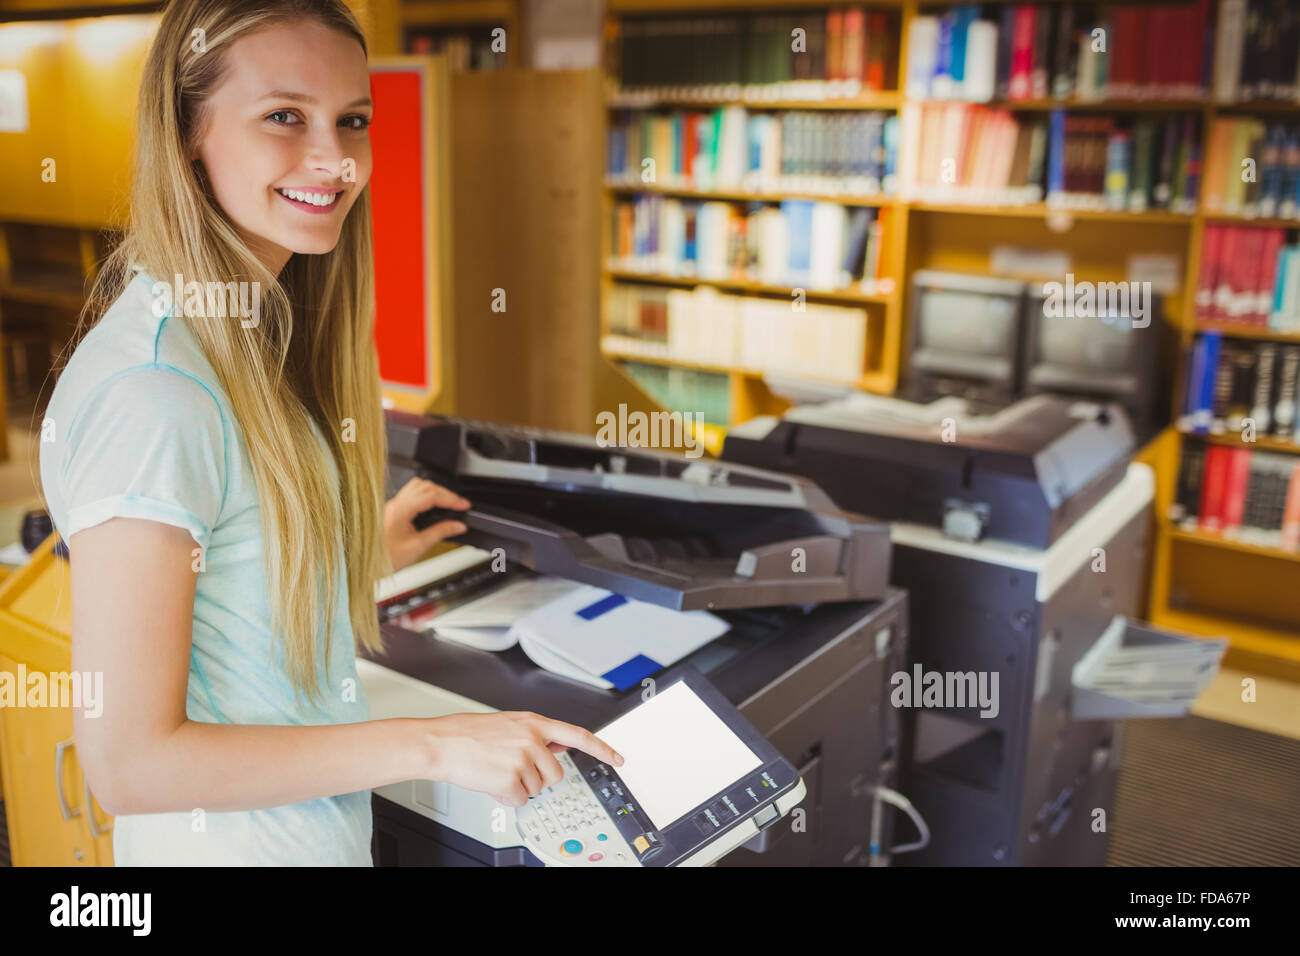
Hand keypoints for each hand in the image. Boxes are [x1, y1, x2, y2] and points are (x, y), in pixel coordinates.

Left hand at [383, 477, 469, 571]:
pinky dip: (426, 496)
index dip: (450, 498)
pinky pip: (412, 494)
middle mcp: (394, 504)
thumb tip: (458, 525)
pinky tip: (433, 506)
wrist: (367, 566)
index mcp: (400, 511)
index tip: (463, 504)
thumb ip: (441, 533)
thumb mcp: (419, 547)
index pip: (431, 495)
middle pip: (425, 486)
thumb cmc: (385, 558)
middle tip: (460, 504)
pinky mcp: (393, 510)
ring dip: (436, 492)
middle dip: (445, 493)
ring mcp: (392, 505)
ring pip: (418, 486)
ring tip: (449, 503)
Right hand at [423, 712, 624, 807]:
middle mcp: (532, 739)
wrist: (442, 743)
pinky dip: (507, 797)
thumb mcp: (508, 724)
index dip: (602, 749)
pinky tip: (492, 782)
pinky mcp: (512, 779)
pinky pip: (521, 800)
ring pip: (538, 788)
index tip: (618, 758)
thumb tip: (557, 746)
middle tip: (514, 769)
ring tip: (497, 771)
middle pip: (556, 774)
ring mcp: (523, 759)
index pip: (578, 735)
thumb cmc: (468, 734)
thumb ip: (535, 734)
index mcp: (534, 723)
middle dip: (538, 778)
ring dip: (519, 787)